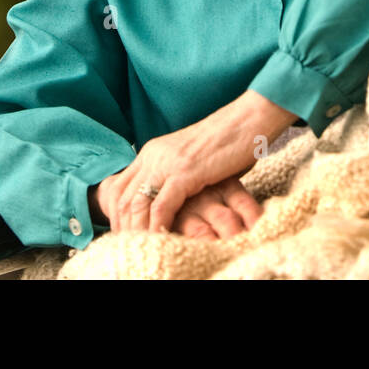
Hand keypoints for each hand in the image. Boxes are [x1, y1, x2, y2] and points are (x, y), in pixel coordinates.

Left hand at [93, 90, 294, 234]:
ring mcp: (167, 162)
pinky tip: (161, 241)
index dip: (118, 217)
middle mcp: (153, 155)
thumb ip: (175, 177)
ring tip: (144, 251)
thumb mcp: (191, 160)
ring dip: (137, 232)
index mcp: (152, 151)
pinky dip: (158, 228)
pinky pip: (161, 207)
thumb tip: (169, 206)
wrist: (249, 118)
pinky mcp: (185, 171)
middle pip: (122, 199)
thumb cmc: (227, 142)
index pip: (119, 188)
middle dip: (123, 229)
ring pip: (136, 204)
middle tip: (131, 250)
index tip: (125, 237)